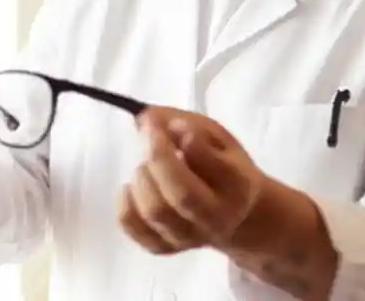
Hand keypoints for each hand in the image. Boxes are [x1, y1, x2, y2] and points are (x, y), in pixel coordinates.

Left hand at [117, 106, 265, 254]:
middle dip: (158, 157)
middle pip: (182, 194)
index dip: (188, 138)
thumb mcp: (216, 136)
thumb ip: (185, 124)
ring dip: (142, 178)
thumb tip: (147, 118)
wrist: (235, 212)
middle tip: (149, 133)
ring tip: (146, 164)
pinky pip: (137, 231)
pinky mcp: (166, 247)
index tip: (173, 123)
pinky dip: (125, 206)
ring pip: (156, 212)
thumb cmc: (221, 164)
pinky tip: (130, 188)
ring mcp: (191, 237)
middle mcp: (217, 218)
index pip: (214, 165)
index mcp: (238, 185)